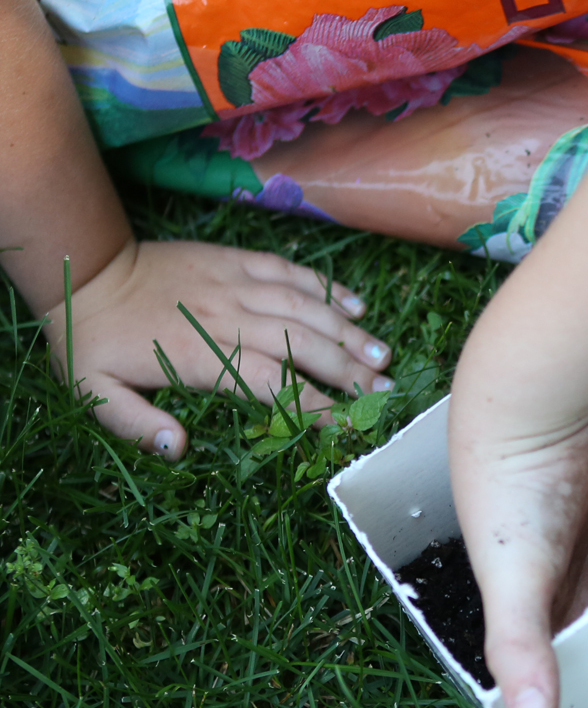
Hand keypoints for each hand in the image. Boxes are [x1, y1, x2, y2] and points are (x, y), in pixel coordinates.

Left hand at [43, 239, 392, 459]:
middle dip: (348, 370)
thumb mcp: (95, 391)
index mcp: (201, 354)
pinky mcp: (236, 258)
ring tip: (383, 355)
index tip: (347, 425)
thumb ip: (136, 424)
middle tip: (385, 392)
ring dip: (348, 331)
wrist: (82, 263)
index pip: (272, 383)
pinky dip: (325, 287)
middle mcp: (228, 316)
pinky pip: (289, 270)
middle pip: (302, 344)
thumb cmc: (94, 338)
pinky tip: (355, 304)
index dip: (314, 406)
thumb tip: (180, 448)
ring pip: (305, 306)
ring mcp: (235, 282)